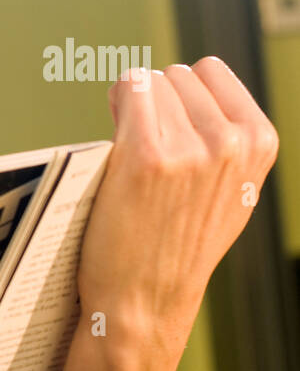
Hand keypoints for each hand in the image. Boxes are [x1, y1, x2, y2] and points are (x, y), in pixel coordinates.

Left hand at [78, 57, 278, 355]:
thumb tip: (193, 84)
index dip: (178, 94)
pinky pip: (129, 89)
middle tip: (140, 144)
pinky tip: (112, 132)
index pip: (211, 72)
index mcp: (259, 143)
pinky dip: (115, 102)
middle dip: (154, 101)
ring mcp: (191, 147)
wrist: (145, 298)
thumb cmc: (176, 244)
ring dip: (130, 104)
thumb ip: (225, 143)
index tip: (165, 122)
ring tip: (126, 149)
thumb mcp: (228, 191)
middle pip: (175, 76)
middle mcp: (232, 141)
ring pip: (149, 81)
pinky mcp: (147, 154)